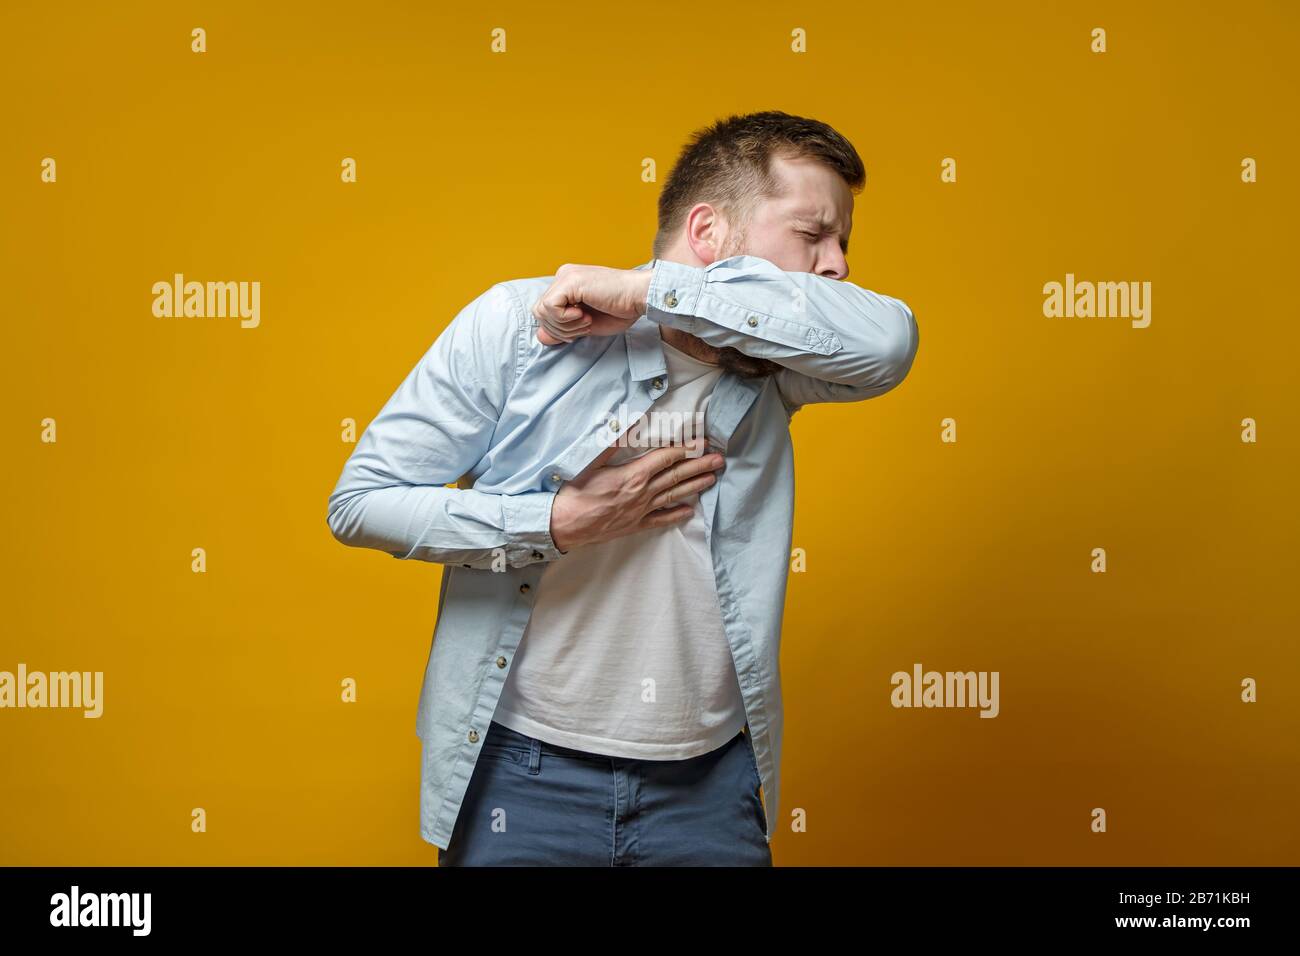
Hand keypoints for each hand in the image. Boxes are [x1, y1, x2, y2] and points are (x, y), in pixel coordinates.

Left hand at [533, 264, 652, 345]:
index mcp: (566, 285)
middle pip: (539, 312)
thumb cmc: (620, 310)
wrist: (639, 297)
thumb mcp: (585, 325)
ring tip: (586, 320)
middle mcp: (563, 277)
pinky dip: (565, 318)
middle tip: (585, 325)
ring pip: (542, 311)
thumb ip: (563, 329)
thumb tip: (541, 337)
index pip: (544, 311)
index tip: (583, 327)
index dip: (559, 328)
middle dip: (560, 329)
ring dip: (564, 325)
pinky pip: (550, 307)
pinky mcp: (569, 281)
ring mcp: (565, 277)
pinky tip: (584, 315)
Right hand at [549, 439, 723, 550]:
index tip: (702, 443)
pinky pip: (660, 520)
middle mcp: (642, 493)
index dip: (686, 449)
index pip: (666, 458)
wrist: (563, 525)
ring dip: (695, 486)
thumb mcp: (591, 461)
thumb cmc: (574, 491)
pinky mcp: (635, 525)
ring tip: (712, 479)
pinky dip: (676, 515)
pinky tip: (690, 511)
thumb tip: (629, 423)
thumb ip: (613, 442)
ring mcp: (640, 511)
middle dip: (700, 466)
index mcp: (633, 475)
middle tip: (720, 460)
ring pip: (674, 496)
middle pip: (676, 476)